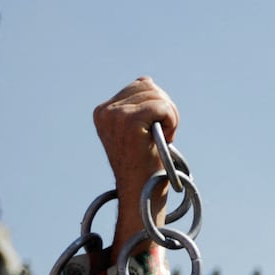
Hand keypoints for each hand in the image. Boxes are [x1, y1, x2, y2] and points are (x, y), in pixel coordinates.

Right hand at [94, 77, 181, 249]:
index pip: (142, 85)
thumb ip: (140, 104)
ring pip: (158, 96)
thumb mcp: (139, 130)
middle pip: (150, 86)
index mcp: (103, 112)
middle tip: (162, 137)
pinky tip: (165, 139)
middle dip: (166, 109)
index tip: (154, 132)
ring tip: (162, 139)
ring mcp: (114, 116)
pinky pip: (163, 107)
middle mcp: (104, 112)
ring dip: (170, 117)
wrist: (142, 194)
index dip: (158, 107)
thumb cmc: (146, 165)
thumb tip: (147, 80)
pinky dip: (171, 121)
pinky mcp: (129, 121)